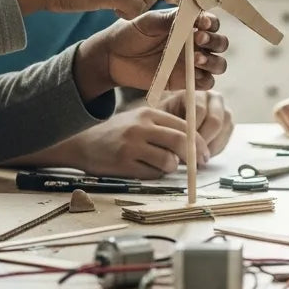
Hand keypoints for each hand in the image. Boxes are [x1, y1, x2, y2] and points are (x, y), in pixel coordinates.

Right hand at [32, 106, 213, 177]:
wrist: (83, 142)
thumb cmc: (119, 133)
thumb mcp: (141, 120)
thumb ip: (166, 128)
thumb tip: (196, 146)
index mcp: (149, 113)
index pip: (185, 126)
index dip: (199, 143)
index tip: (205, 154)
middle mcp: (141, 127)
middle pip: (181, 142)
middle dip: (194, 157)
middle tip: (199, 166)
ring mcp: (131, 145)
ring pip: (168, 162)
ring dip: (171, 168)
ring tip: (161, 165)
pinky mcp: (123, 163)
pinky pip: (152, 174)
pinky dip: (155, 175)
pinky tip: (144, 169)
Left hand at [75, 10, 228, 100]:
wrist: (113, 58)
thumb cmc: (131, 34)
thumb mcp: (148, 22)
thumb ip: (169, 19)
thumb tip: (190, 14)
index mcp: (188, 25)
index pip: (211, 22)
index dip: (211, 22)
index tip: (202, 22)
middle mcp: (195, 43)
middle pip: (220, 43)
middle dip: (214, 41)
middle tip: (199, 39)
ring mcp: (192, 64)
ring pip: (218, 64)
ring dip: (213, 61)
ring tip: (196, 58)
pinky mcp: (186, 81)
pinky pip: (206, 83)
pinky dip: (205, 79)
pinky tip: (194, 74)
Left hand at [158, 90, 233, 154]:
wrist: (172, 124)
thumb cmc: (164, 121)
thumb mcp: (161, 120)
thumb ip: (169, 126)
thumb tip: (179, 141)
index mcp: (196, 92)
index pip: (199, 109)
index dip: (192, 130)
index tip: (183, 145)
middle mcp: (213, 99)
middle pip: (215, 121)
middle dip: (202, 142)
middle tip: (190, 156)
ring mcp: (224, 111)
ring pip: (222, 131)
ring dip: (208, 147)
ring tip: (194, 156)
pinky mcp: (228, 125)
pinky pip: (225, 139)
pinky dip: (214, 150)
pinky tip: (200, 154)